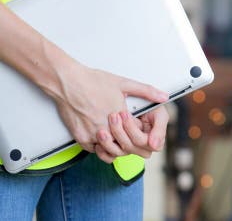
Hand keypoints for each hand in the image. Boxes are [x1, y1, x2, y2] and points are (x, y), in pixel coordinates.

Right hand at [51, 60, 168, 157]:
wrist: (68, 82)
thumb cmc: (93, 81)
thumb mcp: (123, 83)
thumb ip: (146, 91)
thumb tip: (163, 97)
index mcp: (120, 115)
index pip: (137, 134)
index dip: (141, 134)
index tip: (141, 132)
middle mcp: (107, 127)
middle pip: (124, 146)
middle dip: (130, 143)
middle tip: (132, 140)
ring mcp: (93, 134)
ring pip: (109, 150)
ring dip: (115, 146)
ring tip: (118, 138)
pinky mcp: (80, 137)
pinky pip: (94, 149)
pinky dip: (100, 146)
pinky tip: (104, 137)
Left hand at [94, 106, 169, 163]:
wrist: (131, 102)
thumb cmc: (148, 106)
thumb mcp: (159, 113)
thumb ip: (160, 127)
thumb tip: (154, 145)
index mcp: (153, 140)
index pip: (142, 141)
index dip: (132, 129)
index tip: (124, 114)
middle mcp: (141, 147)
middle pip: (129, 146)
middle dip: (119, 131)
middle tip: (113, 115)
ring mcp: (129, 148)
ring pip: (118, 152)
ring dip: (109, 141)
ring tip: (101, 130)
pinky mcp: (117, 149)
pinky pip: (110, 157)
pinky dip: (103, 152)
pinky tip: (97, 143)